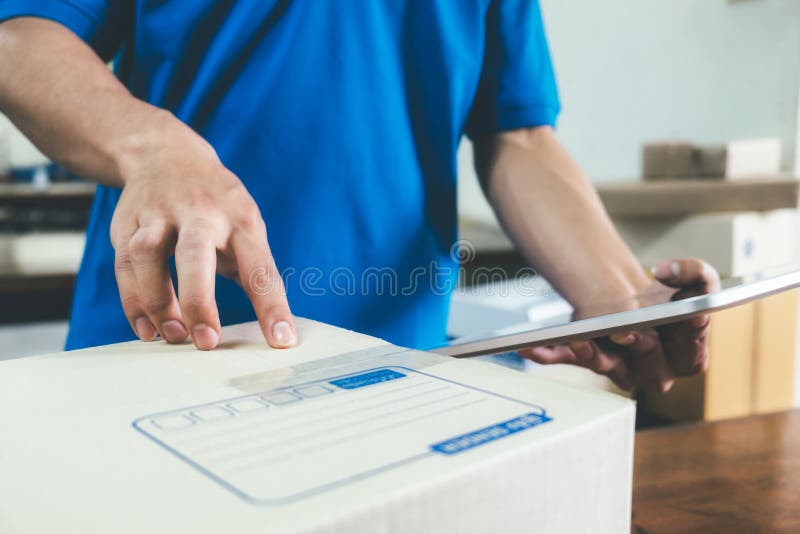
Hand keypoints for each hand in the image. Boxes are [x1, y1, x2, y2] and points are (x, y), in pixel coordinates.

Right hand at [110, 115, 295, 349]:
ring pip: (148, 255)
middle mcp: (200, 213)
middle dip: (199, 299)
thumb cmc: (217, 205)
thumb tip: (272, 328)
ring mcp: (159, 214)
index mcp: (241, 219)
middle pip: (195, 252)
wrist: (166, 153)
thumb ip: (253, 271)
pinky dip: (133, 301)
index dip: (272, 306)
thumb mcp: (246, 226)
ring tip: (174, 336)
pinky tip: (147, 329)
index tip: (281, 340)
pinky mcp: (127, 222)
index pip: (261, 267)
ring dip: (158, 301)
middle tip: (206, 341)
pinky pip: (124, 264)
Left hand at [518, 258, 720, 391]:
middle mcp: (652, 369)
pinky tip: (529, 348)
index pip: (692, 358)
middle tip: (625, 330)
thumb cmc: (669, 296)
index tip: (687, 319)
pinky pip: (566, 360)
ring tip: (576, 337)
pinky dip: (547, 354)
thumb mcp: (696, 280)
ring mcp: (617, 367)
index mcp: (685, 357)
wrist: (633, 296)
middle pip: (650, 369)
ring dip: (590, 352)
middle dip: (639, 346)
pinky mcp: (586, 358)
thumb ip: (697, 274)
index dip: (692, 342)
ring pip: (605, 366)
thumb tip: (664, 273)